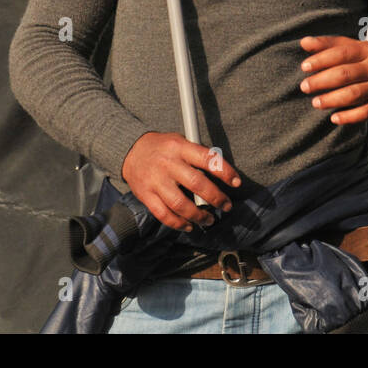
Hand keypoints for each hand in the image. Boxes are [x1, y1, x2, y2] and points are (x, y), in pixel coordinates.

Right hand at [121, 132, 240, 231]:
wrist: (131, 151)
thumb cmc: (163, 148)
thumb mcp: (180, 142)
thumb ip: (197, 156)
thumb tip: (222, 175)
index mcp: (180, 147)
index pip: (207, 158)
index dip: (224, 171)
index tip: (236, 182)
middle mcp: (168, 164)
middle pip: (196, 184)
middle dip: (215, 198)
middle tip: (226, 206)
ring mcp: (156, 181)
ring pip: (180, 204)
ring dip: (198, 216)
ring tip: (209, 220)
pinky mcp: (146, 195)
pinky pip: (164, 215)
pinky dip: (179, 224)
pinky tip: (189, 225)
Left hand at [299, 36, 367, 125]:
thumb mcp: (353, 47)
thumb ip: (329, 45)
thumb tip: (304, 42)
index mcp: (366, 50)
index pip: (341, 53)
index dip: (321, 59)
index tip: (304, 67)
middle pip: (345, 74)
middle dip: (322, 81)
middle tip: (304, 87)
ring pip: (354, 94)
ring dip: (332, 99)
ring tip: (315, 103)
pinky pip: (365, 112)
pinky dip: (348, 117)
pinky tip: (333, 118)